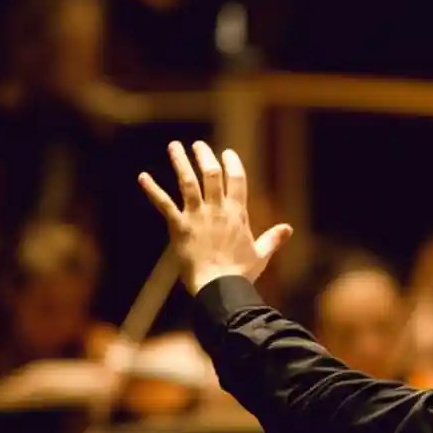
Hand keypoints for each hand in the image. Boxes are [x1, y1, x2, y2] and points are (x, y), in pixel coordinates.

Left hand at [139, 142, 291, 293]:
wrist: (220, 287)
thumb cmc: (240, 273)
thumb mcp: (261, 255)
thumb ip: (273, 239)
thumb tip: (289, 229)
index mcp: (237, 214)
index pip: (236, 179)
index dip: (232, 163)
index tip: (227, 152)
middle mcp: (217, 209)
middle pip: (211, 174)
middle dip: (204, 156)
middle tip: (199, 145)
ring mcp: (197, 216)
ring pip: (188, 181)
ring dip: (180, 162)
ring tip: (174, 146)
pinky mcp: (179, 226)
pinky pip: (164, 204)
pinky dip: (152, 189)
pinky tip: (143, 176)